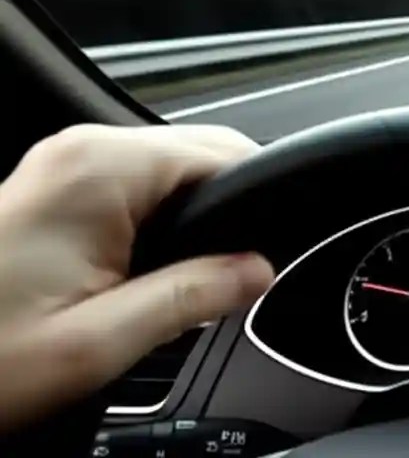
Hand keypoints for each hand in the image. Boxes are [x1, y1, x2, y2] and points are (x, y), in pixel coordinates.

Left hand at [0, 125, 274, 431]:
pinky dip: (161, 224)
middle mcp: (82, 152)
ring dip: (192, 224)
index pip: (225, 153)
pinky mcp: (60, 185)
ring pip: (174, 174)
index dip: (257, 206)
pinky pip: (140, 188)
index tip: (262, 259)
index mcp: (100, 171)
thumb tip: (258, 271)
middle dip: (225, 216)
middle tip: (214, 287)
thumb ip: (192, 297)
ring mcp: (67, 164)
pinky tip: (145, 271)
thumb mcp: (97, 343)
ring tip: (167, 287)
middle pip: (203, 156)